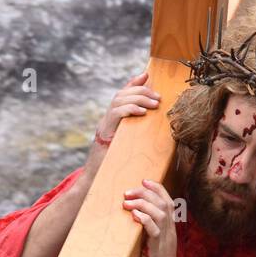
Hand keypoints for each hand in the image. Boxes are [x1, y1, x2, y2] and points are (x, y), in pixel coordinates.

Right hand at [81, 71, 161, 187]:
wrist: (97, 182)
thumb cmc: (115, 168)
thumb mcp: (130, 148)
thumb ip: (138, 135)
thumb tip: (155, 128)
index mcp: (112, 122)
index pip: (121, 95)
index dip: (133, 83)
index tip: (146, 74)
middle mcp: (106, 121)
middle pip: (121, 94)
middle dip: (141, 91)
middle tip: (158, 98)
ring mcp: (103, 126)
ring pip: (118, 101)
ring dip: (139, 99)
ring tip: (154, 104)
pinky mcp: (103, 133)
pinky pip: (115, 114)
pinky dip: (129, 109)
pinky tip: (142, 112)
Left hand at [123, 178, 180, 256]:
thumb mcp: (147, 252)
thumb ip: (143, 238)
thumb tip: (129, 226)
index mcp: (169, 233)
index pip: (168, 203)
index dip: (157, 189)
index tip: (144, 180)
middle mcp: (170, 234)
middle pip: (165, 203)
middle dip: (146, 192)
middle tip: (128, 191)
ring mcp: (166, 242)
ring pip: (161, 212)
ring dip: (143, 203)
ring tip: (126, 201)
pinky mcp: (159, 251)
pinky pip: (155, 229)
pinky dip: (145, 219)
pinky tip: (134, 215)